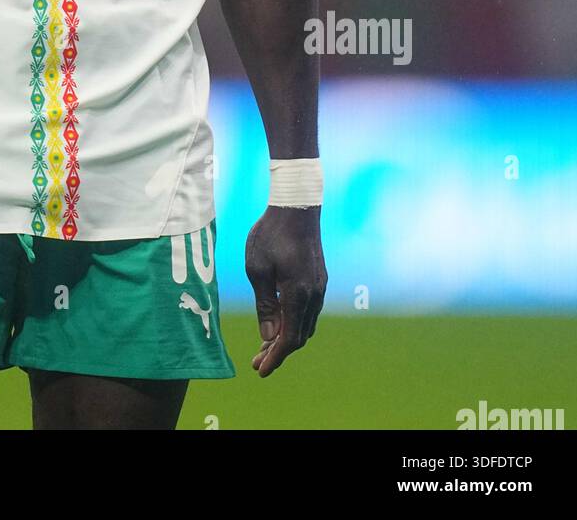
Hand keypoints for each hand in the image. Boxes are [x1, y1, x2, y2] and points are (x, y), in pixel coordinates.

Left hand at [245, 204, 325, 377]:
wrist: (297, 205)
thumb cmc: (270, 234)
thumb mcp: (256, 268)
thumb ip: (264, 304)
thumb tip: (268, 335)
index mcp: (297, 294)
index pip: (288, 338)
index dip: (275, 357)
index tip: (260, 370)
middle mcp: (313, 295)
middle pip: (298, 336)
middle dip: (278, 352)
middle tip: (257, 362)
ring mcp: (319, 287)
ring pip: (305, 324)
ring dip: (287, 337)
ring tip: (265, 346)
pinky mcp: (319, 279)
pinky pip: (308, 311)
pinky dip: (294, 322)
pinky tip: (280, 322)